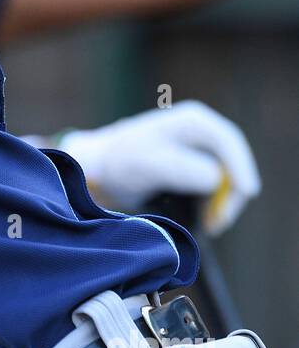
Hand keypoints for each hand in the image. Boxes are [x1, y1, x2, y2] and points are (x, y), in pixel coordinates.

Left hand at [60, 100, 260, 234]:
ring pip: (226, 179)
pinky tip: (203, 219)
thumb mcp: (152, 165)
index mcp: (194, 121)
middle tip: (218, 223)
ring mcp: (200, 150)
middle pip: (233, 163)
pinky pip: (215, 188)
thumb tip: (216, 179)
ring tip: (208, 225)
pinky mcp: (196, 167)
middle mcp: (202, 131)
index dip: (241, 168)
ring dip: (221, 203)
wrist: (99, 170)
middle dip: (230, 194)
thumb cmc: (121, 162)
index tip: (247, 193)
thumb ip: (187, 170)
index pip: (229, 143)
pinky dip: (212, 205)